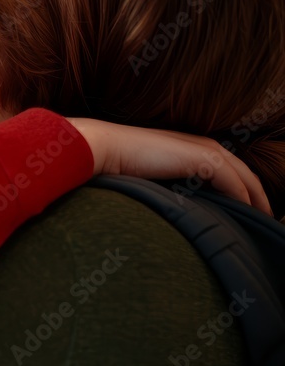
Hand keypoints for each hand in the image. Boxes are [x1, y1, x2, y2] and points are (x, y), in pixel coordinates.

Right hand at [68, 118, 271, 213]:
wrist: (100, 149)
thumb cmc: (114, 164)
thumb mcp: (146, 176)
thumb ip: (164, 185)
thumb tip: (171, 209)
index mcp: (191, 146)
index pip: (229, 169)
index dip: (243, 190)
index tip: (248, 212)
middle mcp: (202, 144)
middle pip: (244, 173)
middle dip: (258, 196)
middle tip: (266, 220)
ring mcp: (203, 149)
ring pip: (244, 177)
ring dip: (257, 199)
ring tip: (263, 221)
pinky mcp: (200, 157)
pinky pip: (232, 182)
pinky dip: (243, 198)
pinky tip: (246, 214)